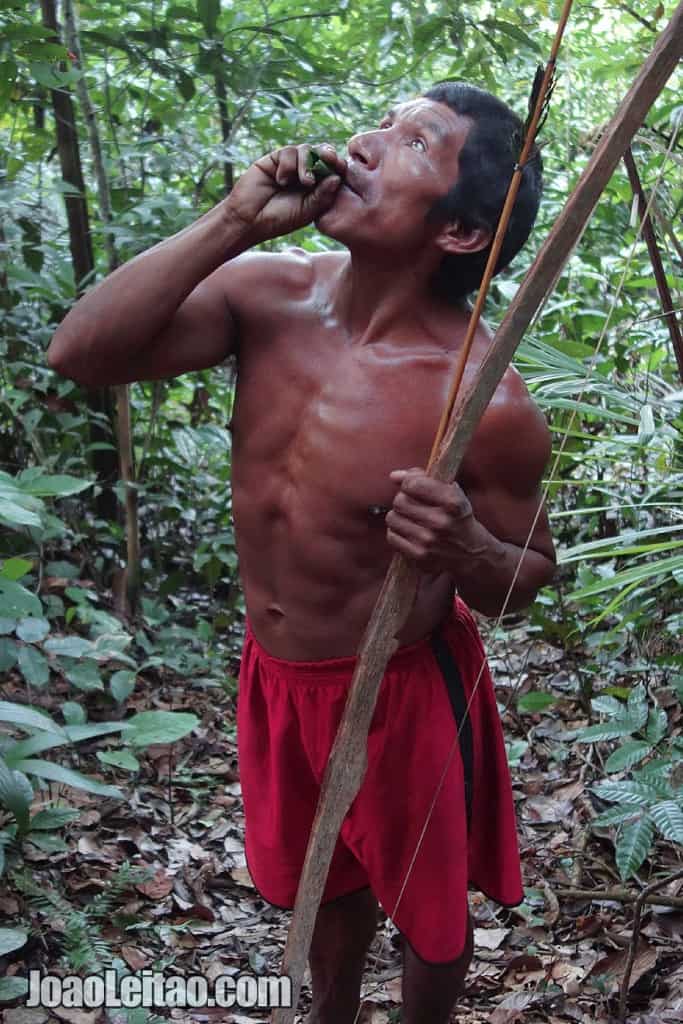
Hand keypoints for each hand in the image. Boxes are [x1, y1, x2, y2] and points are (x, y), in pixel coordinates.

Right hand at [226, 143, 345, 243]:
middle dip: (328, 155)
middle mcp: (305, 173)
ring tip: (303, 181)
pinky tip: (281, 180)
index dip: (338, 165)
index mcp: (317, 187)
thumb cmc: (280, 220)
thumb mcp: (307, 211)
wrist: (251, 219)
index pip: (332, 170)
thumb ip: (322, 195)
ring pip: (306, 150)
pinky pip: (289, 152)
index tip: (341, 168)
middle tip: (330, 158)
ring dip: (307, 163)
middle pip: (322, 154)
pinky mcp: (275, 159)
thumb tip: (337, 177)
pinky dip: (289, 165)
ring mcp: (290, 165)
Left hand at [385, 468, 484, 572]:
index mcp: (453, 502)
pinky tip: (409, 532)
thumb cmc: (455, 514)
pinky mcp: (420, 556)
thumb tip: (393, 476)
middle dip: (403, 499)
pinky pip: (391, 536)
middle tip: (413, 504)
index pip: (412, 484)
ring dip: (398, 516)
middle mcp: (443, 522)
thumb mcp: (449, 491)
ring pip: (392, 518)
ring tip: (411, 518)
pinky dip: (397, 533)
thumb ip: (421, 478)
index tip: (411, 486)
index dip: (408, 483)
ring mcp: (431, 541)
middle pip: (399, 501)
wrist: (471, 549)